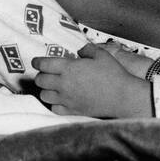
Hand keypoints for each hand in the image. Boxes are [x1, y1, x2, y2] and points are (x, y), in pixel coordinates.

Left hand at [33, 43, 151, 117]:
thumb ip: (87, 50)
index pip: (43, 64)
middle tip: (48, 74)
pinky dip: (54, 104)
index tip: (37, 62)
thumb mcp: (101, 55)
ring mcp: (66, 99)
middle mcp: (63, 84)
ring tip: (53, 87)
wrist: (122, 96)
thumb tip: (80, 52)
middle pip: (40, 80)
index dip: (37, 62)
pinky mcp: (72, 110)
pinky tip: (61, 100)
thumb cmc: (113, 74)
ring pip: (44, 95)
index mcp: (68, 68)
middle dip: (41, 76)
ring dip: (46, 90)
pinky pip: (54, 108)